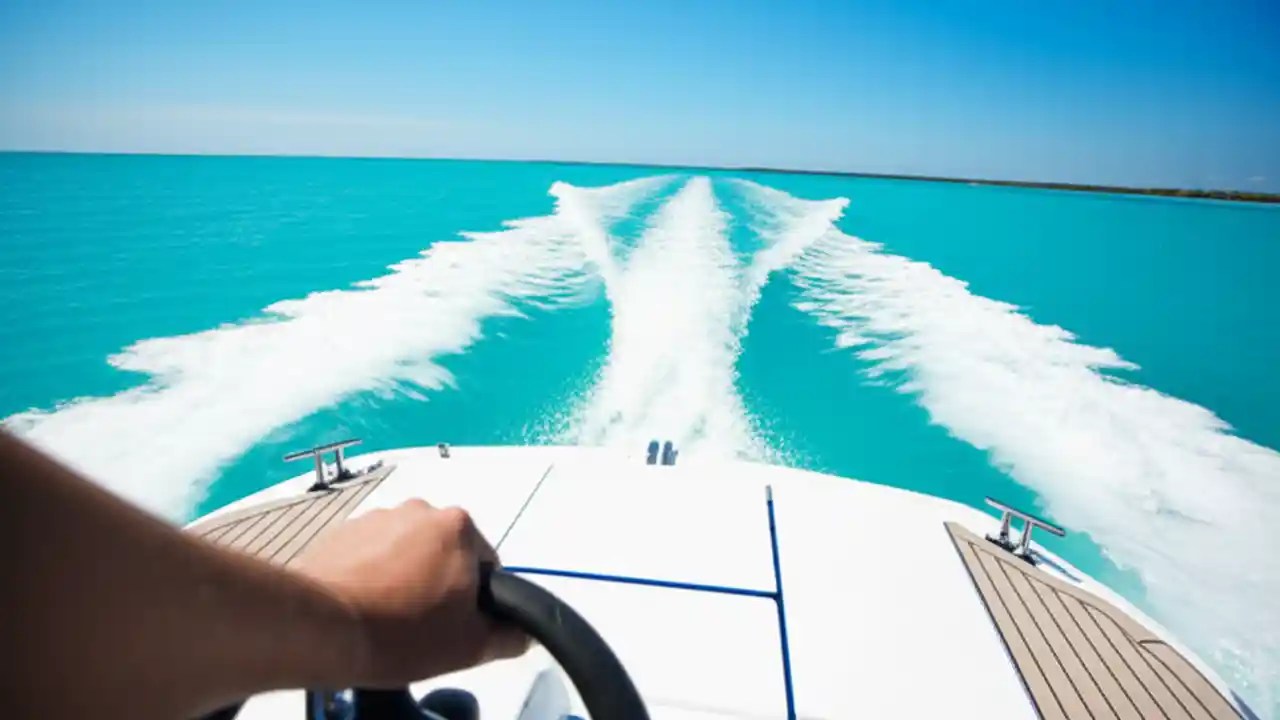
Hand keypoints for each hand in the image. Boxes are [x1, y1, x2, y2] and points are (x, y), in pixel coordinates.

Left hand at [292, 499, 528, 685]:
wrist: (322, 628)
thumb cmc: (404, 632)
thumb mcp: (470, 646)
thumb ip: (508, 635)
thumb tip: (521, 632)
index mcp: (460, 526)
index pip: (486, 564)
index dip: (476, 600)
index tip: (455, 624)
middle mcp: (421, 509)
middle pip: (444, 551)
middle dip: (438, 581)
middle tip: (422, 623)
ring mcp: (377, 517)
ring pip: (406, 550)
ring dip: (404, 574)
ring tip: (387, 614)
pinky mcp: (341, 531)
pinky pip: (370, 552)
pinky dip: (371, 572)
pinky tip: (362, 603)